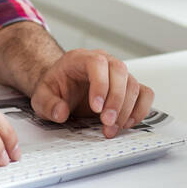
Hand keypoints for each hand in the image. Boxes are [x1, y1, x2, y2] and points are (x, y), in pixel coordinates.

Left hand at [29, 49, 153, 137]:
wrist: (63, 88)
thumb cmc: (56, 88)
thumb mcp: (42, 96)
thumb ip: (48, 104)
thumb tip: (61, 112)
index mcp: (81, 58)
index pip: (97, 63)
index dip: (100, 84)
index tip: (96, 108)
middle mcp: (104, 62)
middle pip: (120, 72)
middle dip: (116, 101)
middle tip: (106, 123)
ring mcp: (118, 74)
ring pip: (133, 85)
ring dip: (126, 110)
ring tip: (111, 128)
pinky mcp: (128, 87)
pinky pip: (145, 94)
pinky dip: (140, 109)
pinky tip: (127, 123)